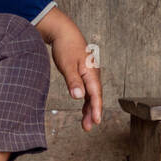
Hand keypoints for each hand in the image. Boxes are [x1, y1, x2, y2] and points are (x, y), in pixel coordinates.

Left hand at [36, 8, 102, 130]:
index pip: (95, 94)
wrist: (64, 33)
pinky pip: (87, 90)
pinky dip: (86, 101)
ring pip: (91, 95)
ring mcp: (89, 74)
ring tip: (85, 124)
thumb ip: (73, 81)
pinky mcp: (83, 74)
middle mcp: (93, 74)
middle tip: (87, 128)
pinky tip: (83, 109)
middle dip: (92, 113)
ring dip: (89, 109)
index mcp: (91, 72)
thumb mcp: (67, 65)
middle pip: (95, 97)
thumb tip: (79, 97)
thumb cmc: (66, 47)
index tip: (96, 122)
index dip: (96, 109)